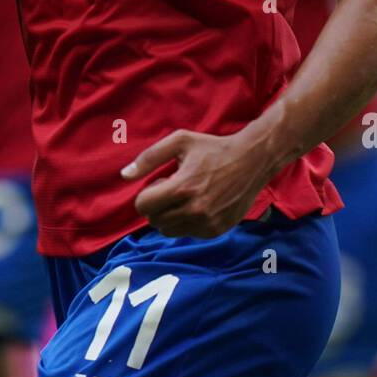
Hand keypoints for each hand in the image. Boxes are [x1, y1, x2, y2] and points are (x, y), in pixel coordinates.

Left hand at [123, 128, 273, 238]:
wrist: (252, 160)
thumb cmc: (213, 148)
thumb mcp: (179, 141)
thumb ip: (149, 158)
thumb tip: (124, 176)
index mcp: (183, 187)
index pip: (143, 206)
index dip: (148, 194)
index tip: (162, 183)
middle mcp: (195, 210)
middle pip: (154, 221)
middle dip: (158, 206)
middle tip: (174, 189)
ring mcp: (207, 223)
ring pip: (169, 231)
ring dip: (171, 216)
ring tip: (186, 198)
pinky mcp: (216, 231)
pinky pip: (188, 234)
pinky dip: (187, 222)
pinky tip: (200, 204)